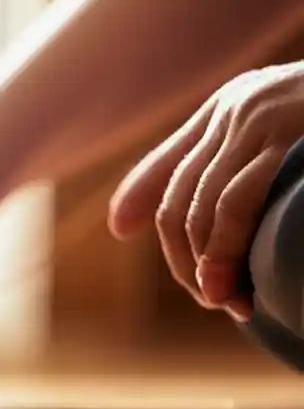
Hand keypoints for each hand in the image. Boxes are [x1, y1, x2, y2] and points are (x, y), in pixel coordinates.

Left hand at [109, 62, 303, 321]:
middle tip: (216, 299)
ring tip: (229, 303)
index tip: (121, 231)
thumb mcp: (296, 146)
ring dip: (207, 265)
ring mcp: (258, 115)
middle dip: (186, 259)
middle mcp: (238, 106)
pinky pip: (234, 201)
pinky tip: (235, 282)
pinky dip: (226, 250)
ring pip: (200, 207)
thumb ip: (256, 169)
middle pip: (179, 199)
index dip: (141, 200)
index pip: (169, 164)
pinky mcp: (283, 129)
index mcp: (237, 105)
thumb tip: (203, 223)